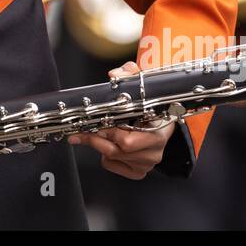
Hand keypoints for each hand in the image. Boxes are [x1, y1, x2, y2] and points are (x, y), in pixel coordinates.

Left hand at [68, 61, 173, 179]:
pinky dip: (105, 156)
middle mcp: (155, 149)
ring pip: (113, 158)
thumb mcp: (143, 86)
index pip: (128, 139)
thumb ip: (129, 75)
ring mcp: (147, 162)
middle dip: (97, 140)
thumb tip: (115, 75)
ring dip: (99, 146)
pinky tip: (109, 145)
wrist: (161, 122)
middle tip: (84, 131)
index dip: (108, 132)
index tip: (94, 125)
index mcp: (159, 130)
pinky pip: (112, 165)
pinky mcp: (138, 171)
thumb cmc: (151, 106)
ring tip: (95, 134)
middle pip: (118, 150)